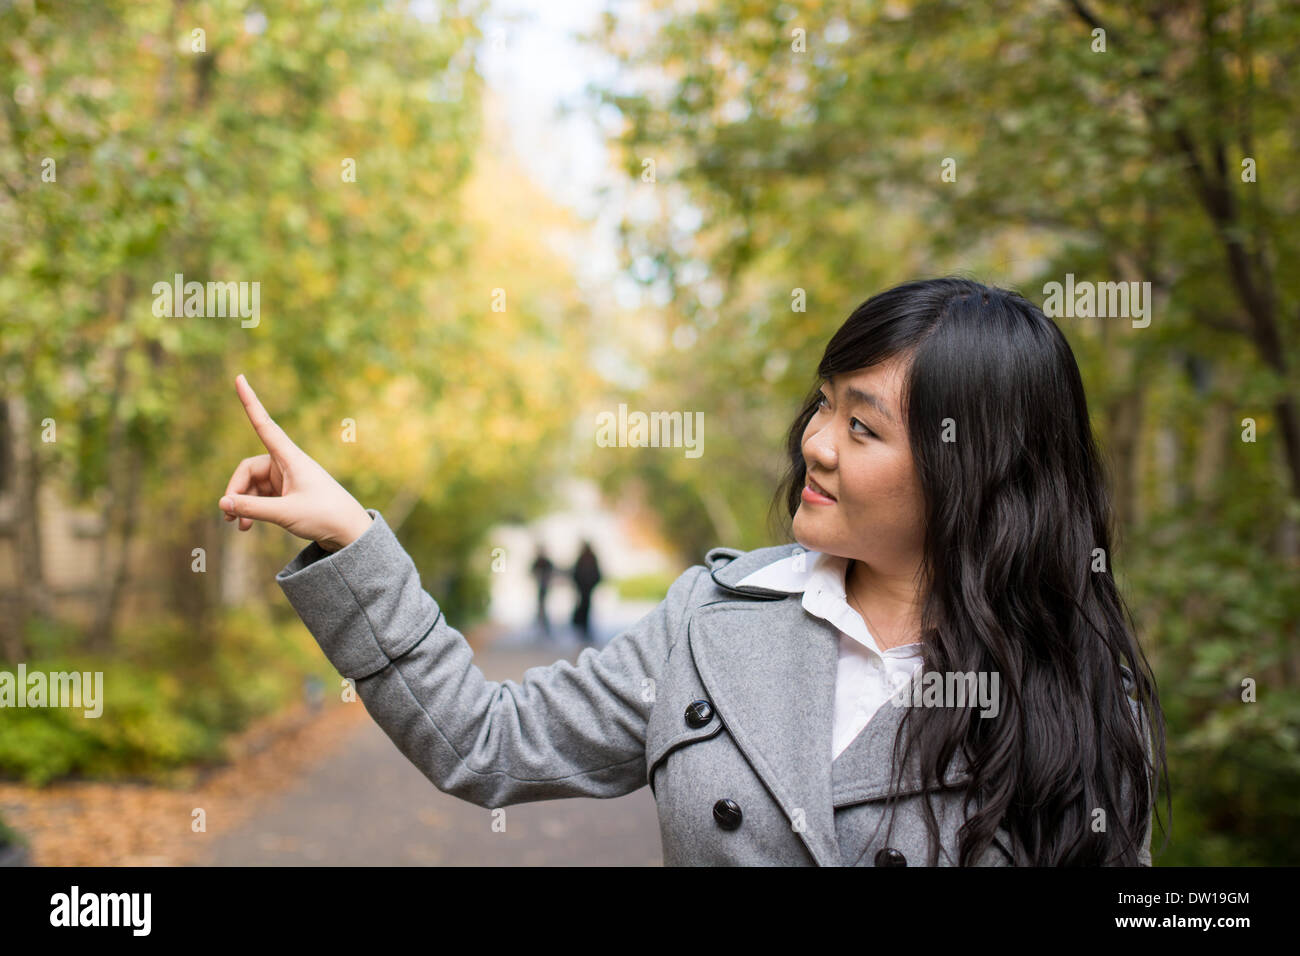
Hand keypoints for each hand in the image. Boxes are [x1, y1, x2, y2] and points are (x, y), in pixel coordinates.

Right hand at [219, 374, 373, 551]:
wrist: (349, 533)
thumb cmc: (324, 517)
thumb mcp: (285, 513)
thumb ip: (252, 508)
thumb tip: (222, 503)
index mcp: (291, 458)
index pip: (264, 424)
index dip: (250, 402)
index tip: (240, 378)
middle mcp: (286, 464)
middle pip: (247, 469)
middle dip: (235, 491)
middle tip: (228, 515)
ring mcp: (286, 479)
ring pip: (251, 485)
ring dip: (242, 504)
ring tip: (236, 525)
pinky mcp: (287, 493)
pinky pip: (260, 496)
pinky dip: (251, 509)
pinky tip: (245, 527)